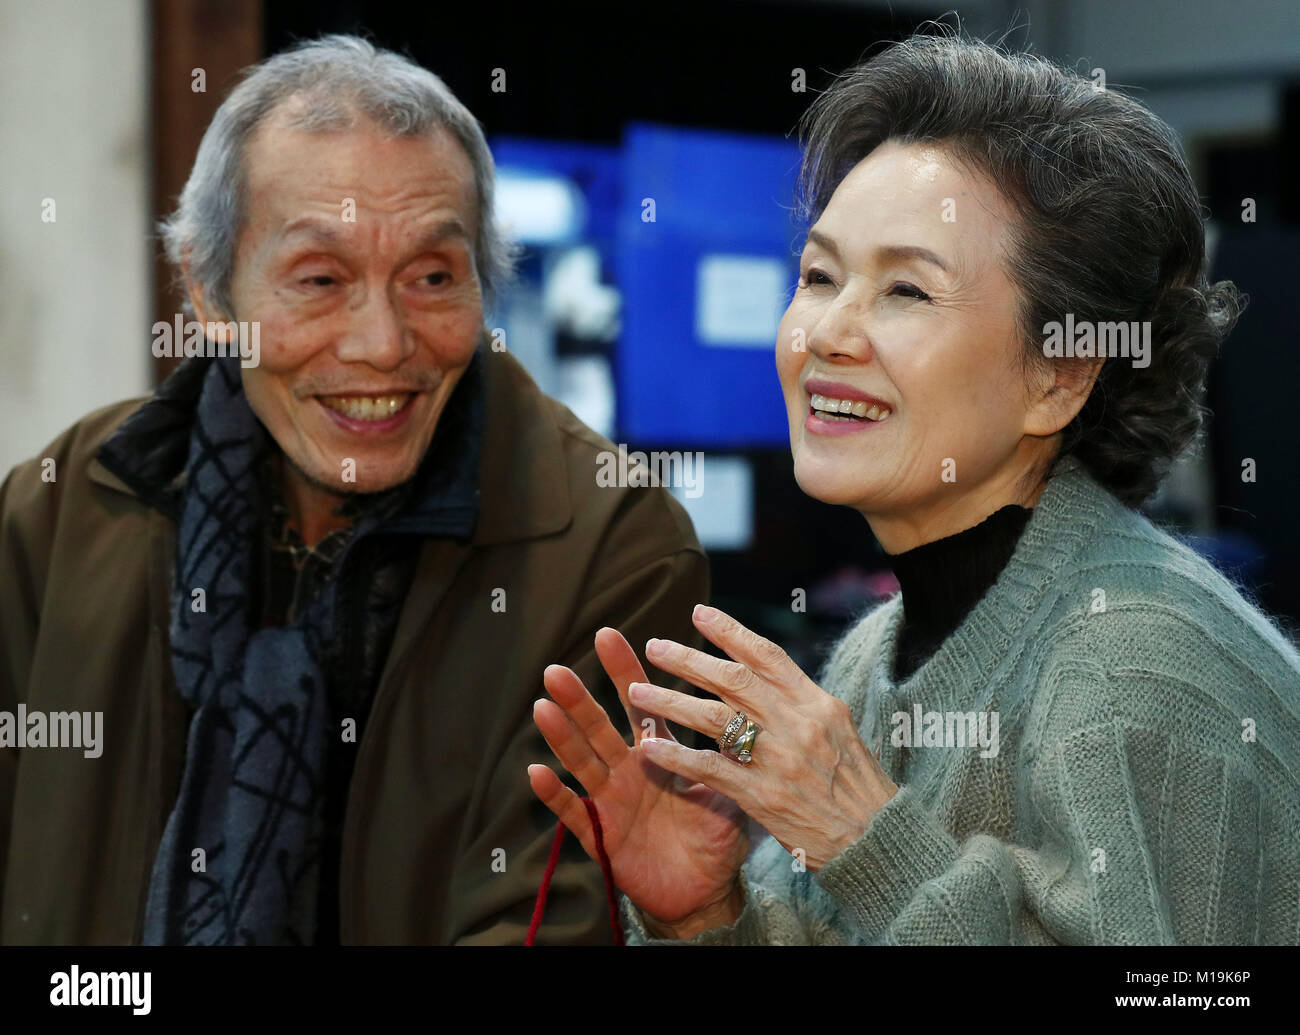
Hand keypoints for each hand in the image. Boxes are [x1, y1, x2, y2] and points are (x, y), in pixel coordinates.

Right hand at [528, 628, 749, 937]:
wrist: (705, 891)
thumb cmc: (715, 837)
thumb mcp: (729, 789)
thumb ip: (730, 752)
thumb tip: (757, 710)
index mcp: (659, 754)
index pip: (640, 705)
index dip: (624, 671)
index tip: (608, 634)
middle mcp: (629, 771)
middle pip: (601, 727)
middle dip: (580, 698)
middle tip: (557, 668)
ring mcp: (612, 801)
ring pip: (583, 761)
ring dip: (563, 735)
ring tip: (544, 706)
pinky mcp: (603, 835)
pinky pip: (576, 813)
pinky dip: (556, 794)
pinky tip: (538, 771)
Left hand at [631, 604, 897, 870]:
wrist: (875, 841)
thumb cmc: (856, 787)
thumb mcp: (839, 732)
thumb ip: (800, 706)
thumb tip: (763, 679)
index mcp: (817, 703)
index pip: (767, 656)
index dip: (730, 631)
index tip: (698, 613)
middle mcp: (797, 723)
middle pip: (733, 679)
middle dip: (689, 660)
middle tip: (655, 646)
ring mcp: (779, 758)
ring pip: (713, 717)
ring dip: (670, 702)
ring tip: (637, 692)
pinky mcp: (762, 795)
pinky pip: (708, 769)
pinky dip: (675, 756)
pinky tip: (649, 748)